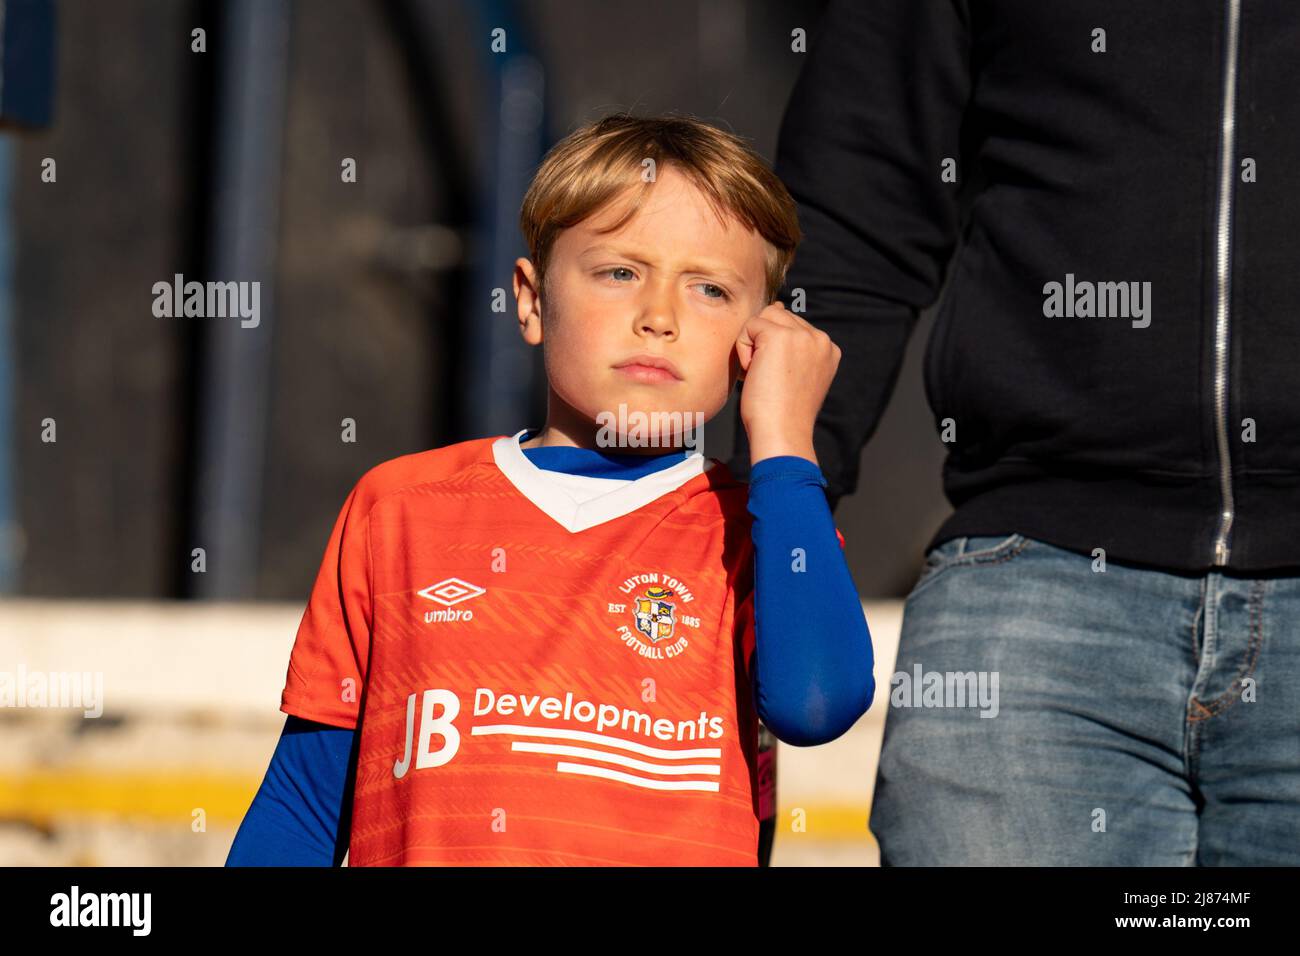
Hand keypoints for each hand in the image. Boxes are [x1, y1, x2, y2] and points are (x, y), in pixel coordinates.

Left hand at [735, 301, 840, 465]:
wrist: (782, 434)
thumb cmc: (781, 412)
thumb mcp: (794, 374)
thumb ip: (791, 344)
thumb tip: (777, 307)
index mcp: (828, 348)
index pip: (791, 326)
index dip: (773, 350)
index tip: (777, 379)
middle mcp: (821, 339)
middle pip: (777, 317)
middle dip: (763, 344)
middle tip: (767, 378)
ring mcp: (804, 335)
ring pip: (764, 317)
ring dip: (752, 344)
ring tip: (760, 373)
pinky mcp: (781, 336)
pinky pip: (749, 326)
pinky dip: (743, 348)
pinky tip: (753, 372)